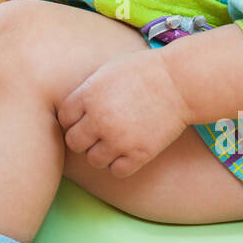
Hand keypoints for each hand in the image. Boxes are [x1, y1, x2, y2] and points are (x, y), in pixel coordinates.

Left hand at [57, 50, 192, 177]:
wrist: (180, 81)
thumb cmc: (144, 71)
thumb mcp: (107, 71)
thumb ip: (87, 91)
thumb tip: (72, 110)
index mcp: (88, 95)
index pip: (63, 118)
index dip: (73, 119)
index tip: (85, 117)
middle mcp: (99, 119)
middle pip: (74, 142)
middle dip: (84, 138)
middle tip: (99, 132)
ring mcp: (118, 138)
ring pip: (93, 160)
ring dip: (102, 153)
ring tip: (115, 142)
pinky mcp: (138, 153)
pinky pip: (116, 171)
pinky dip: (121, 164)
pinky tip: (129, 151)